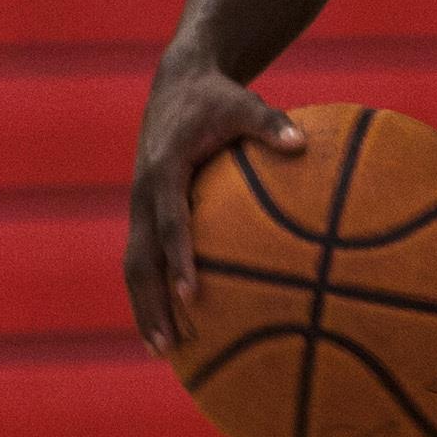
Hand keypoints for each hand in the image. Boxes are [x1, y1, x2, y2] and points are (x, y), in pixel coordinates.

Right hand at [123, 59, 299, 353]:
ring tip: (163, 353)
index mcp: (163, 170)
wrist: (177, 83)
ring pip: (134, 267)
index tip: (192, 294)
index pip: (169, 221)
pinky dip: (153, 293)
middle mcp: (143, 194)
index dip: (179, 257)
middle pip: (139, 260)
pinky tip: (174, 325)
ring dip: (145, 309)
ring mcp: (139, 207)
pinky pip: (144, 260)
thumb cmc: (217, 98)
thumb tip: (302, 143)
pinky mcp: (144, 214)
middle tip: (169, 346)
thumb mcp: (244, 103)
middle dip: (150, 304)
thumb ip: (270, 123)